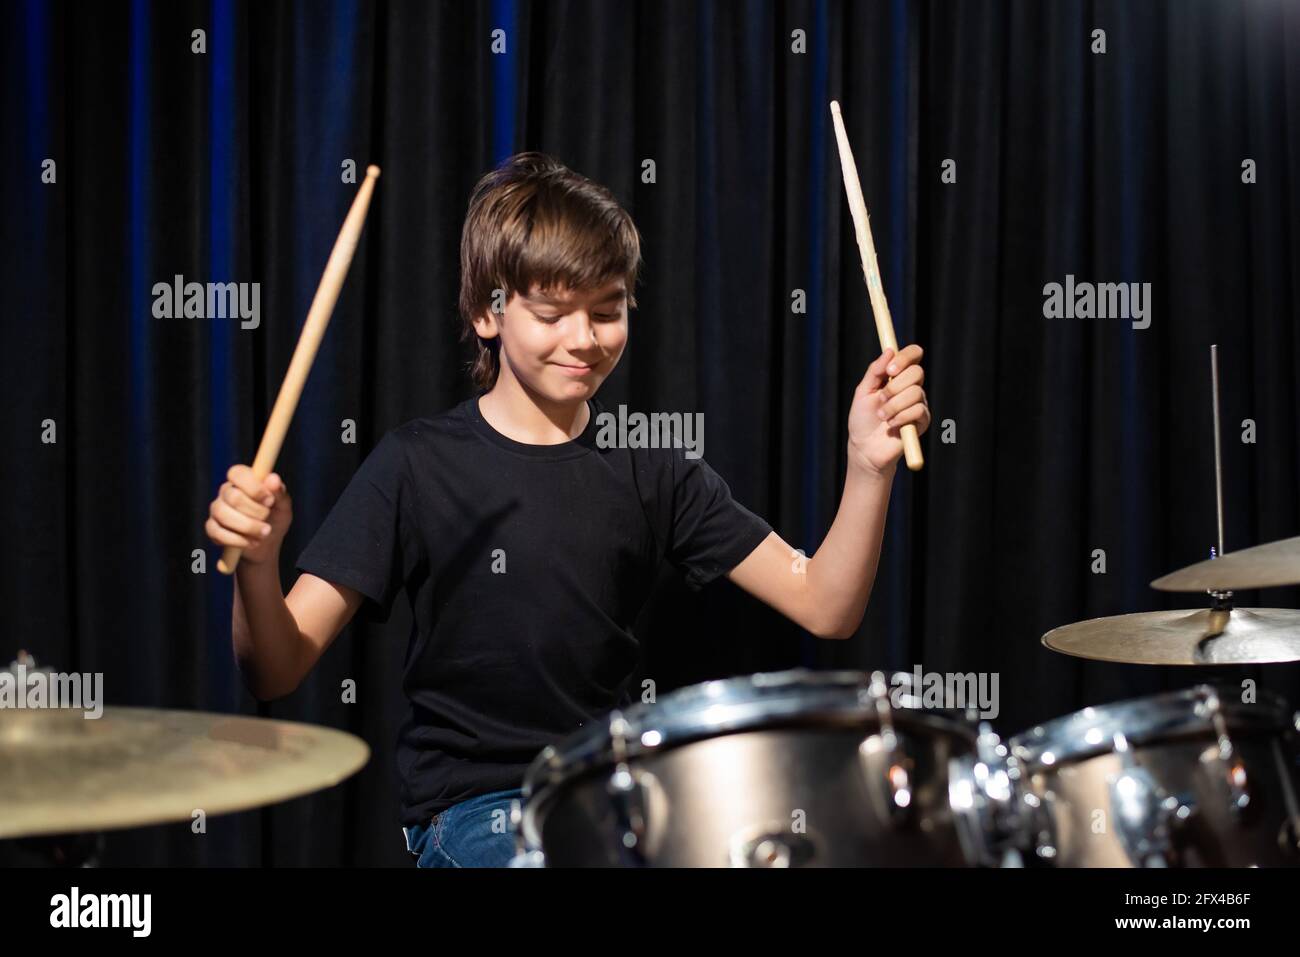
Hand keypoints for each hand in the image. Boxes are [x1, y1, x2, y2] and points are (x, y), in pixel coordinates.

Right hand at [205, 466, 292, 564]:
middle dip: (255, 512)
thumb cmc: (275, 518)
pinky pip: (217, 532)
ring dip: (248, 527)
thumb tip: (273, 478)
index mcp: (243, 480)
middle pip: (233, 497)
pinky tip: (252, 542)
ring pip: (224, 514)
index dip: (253, 487)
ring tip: (264, 533)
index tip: (270, 500)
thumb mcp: (283, 506)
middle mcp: (226, 491)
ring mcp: (217, 509)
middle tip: (268, 519)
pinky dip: (238, 540)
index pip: (237, 473)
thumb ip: (279, 492)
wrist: (268, 543)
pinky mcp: (212, 528)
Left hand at [847, 344, 929, 475]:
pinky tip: (891, 425)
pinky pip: (918, 410)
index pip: (913, 355)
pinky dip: (901, 417)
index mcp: (898, 376)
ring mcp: (919, 404)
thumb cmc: (862, 419)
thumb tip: (889, 350)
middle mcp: (912, 387)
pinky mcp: (923, 421)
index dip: (905, 357)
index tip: (889, 370)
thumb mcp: (863, 392)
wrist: (865, 448)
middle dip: (894, 386)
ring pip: (916, 392)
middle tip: (881, 398)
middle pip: (917, 372)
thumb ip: (874, 371)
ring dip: (894, 405)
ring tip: (882, 416)